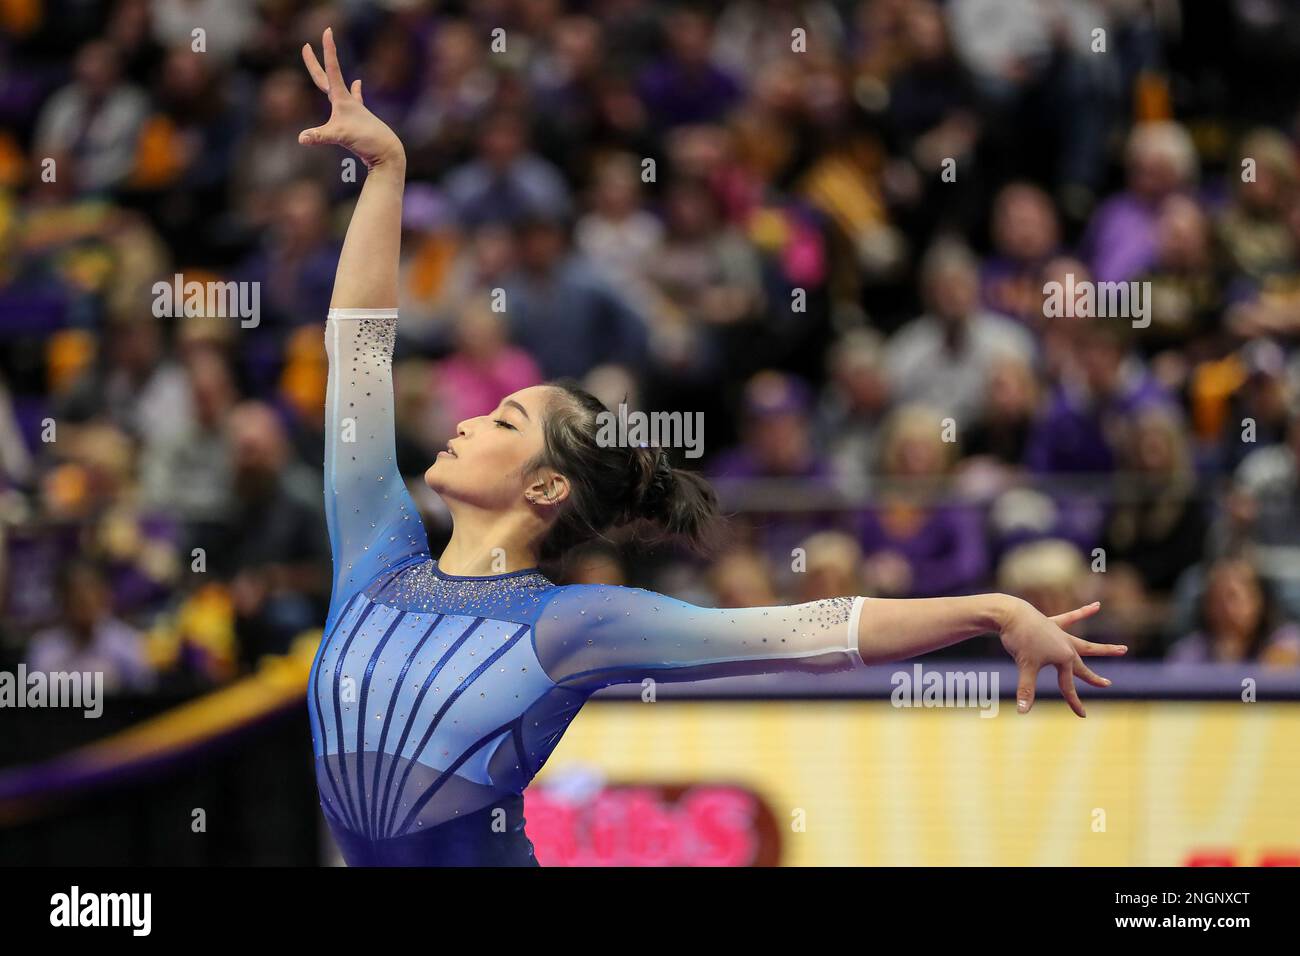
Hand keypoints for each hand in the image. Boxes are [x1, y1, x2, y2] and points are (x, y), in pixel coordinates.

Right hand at [299, 27, 403, 168]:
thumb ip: (319, 136)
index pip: (332, 69)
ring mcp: (355, 109)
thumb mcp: (339, 136)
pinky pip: (355, 100)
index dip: (329, 49)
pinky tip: (359, 83)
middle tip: (306, 46)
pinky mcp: (360, 119)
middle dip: (315, 63)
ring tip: (328, 61)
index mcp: (342, 99)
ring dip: (331, 76)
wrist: (388, 152)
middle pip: (327, 77)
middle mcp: (348, 100)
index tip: (328, 30)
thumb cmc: (366, 140)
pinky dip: (356, 91)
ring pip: (340, 87)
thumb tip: (302, 139)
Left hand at [998, 598, 1127, 716]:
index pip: (1068, 686)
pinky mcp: (1052, 624)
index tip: (1083, 715)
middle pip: (1081, 667)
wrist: (1011, 614)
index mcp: (1063, 659)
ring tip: (1123, 649)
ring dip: (1103, 649)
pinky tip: (1097, 605)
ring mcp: (1061, 635)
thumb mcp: (1025, 666)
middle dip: (1093, 678)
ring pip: (1085, 644)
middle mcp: (1066, 647)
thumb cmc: (1019, 640)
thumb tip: (1023, 712)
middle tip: (1107, 684)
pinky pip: (1070, 618)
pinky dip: (1084, 613)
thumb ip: (1026, 690)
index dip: (1074, 702)